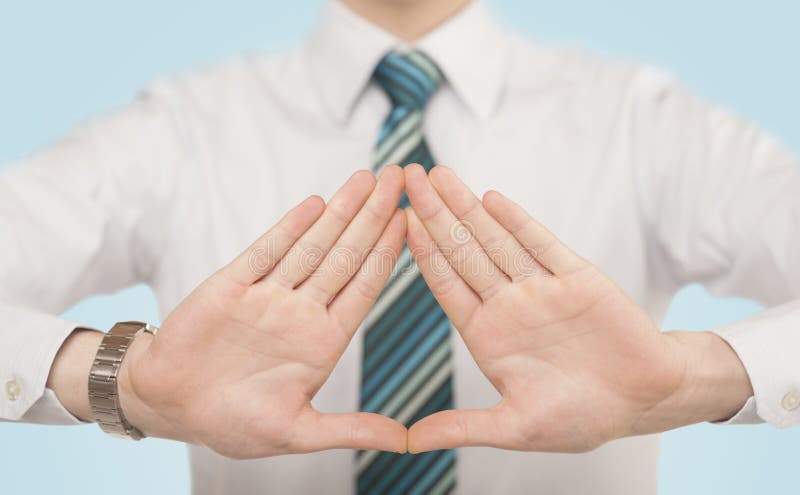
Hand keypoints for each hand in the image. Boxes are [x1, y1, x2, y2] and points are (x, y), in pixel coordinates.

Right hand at [118, 167, 407, 458]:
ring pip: (311, 246)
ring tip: (366, 179)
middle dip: (373, 217)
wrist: (168, 406)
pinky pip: (266, 250)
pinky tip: (316, 204)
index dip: (388, 253)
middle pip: (346, 256)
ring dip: (339, 212)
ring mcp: (268, 295)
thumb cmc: (230, 423)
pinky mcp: (232, 285)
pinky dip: (290, 227)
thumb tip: (406, 441)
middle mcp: (301, 312)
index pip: (364, 288)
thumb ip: (350, 430)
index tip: (413, 221)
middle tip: (398, 179)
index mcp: (322, 342)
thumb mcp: (297, 432)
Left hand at [403, 165, 752, 452]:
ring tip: (439, 176)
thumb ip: (463, 427)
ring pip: (495, 240)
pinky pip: (541, 243)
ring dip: (467, 207)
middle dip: (434, 215)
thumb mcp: (517, 427)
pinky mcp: (576, 277)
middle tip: (408, 178)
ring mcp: (540, 288)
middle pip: (462, 251)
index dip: (421, 253)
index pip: (445, 285)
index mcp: (487, 336)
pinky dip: (517, 221)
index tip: (395, 222)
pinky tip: (490, 199)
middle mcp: (507, 305)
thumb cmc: (583, 417)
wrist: (646, 400)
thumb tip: (407, 442)